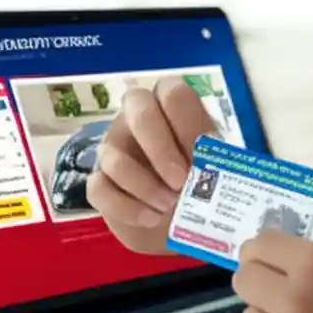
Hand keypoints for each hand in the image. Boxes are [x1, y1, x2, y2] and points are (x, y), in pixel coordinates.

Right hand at [85, 76, 216, 253]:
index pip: (174, 93)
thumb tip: (211, 164)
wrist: (179, 220)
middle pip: (138, 109)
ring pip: (114, 156)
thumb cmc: (201, 180)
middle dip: (160, 148)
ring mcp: (113, 147)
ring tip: (170, 206)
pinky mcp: (98, 182)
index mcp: (171, 107)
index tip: (200, 156)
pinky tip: (151, 218)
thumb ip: (213, 159)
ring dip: (145, 186)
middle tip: (181, 182)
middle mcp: (136, 118)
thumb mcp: (214, 166)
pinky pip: (98, 189)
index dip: (186, 124)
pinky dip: (127, 207)